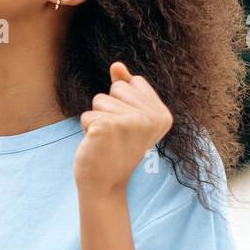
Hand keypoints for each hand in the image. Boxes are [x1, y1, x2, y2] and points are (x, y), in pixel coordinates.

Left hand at [74, 61, 172, 196]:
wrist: (104, 184)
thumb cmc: (114, 148)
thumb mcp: (125, 117)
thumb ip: (124, 89)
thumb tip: (117, 65)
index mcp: (163, 114)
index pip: (133, 82)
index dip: (122, 102)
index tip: (128, 127)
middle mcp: (152, 118)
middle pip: (116, 87)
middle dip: (108, 109)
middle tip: (115, 135)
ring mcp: (132, 122)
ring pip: (99, 100)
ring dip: (96, 120)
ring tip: (106, 140)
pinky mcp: (109, 127)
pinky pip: (87, 115)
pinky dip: (86, 130)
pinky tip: (97, 145)